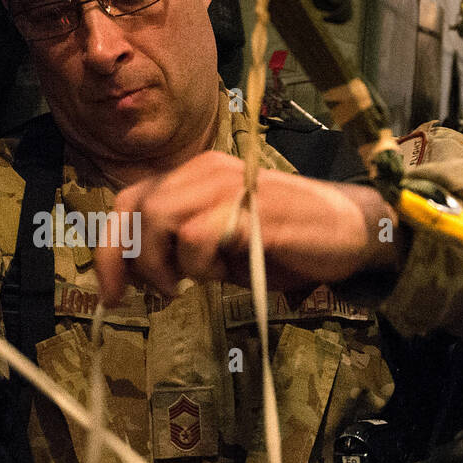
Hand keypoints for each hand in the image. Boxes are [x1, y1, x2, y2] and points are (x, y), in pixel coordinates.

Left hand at [94, 151, 399, 306]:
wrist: (352, 231)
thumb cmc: (288, 242)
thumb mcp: (221, 247)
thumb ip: (179, 250)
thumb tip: (133, 276)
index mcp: (196, 174)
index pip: (129, 200)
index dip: (110, 247)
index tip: (112, 292)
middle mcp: (206, 170)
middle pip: (136, 209)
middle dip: (133, 262)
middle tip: (162, 292)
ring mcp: (228, 185)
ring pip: (159, 219)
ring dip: (166, 264)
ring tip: (196, 282)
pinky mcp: (248, 209)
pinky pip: (196, 235)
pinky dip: (200, 265)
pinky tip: (226, 272)